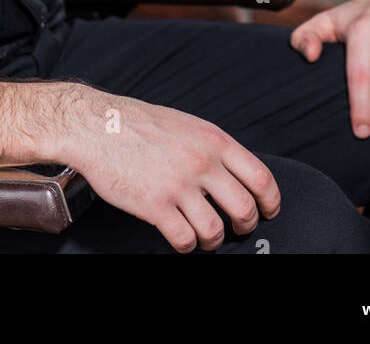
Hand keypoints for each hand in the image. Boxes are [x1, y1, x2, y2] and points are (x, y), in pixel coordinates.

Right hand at [60, 87, 280, 252]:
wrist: (99, 126)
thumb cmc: (140, 125)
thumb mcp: (187, 124)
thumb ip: (213, 147)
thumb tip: (237, 173)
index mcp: (213, 140)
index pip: (260, 177)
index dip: (270, 202)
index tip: (268, 211)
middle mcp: (201, 161)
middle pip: (244, 209)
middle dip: (245, 226)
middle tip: (237, 228)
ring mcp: (178, 184)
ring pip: (216, 231)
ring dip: (213, 240)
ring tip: (204, 236)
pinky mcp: (155, 205)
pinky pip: (185, 240)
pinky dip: (187, 246)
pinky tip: (181, 236)